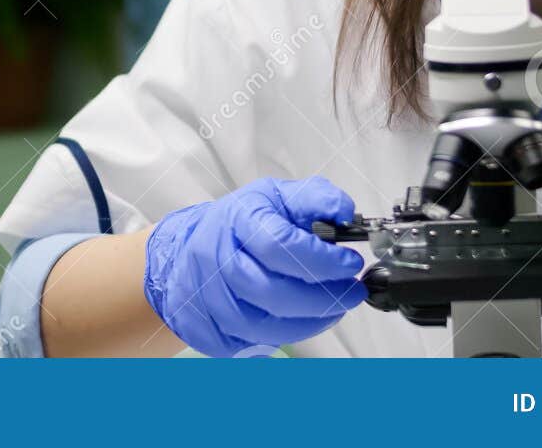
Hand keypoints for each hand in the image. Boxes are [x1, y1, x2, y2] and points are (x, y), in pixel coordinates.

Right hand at [143, 177, 367, 356]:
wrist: (189, 252)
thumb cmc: (240, 225)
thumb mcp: (277, 197)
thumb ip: (315, 200)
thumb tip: (344, 212)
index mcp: (237, 220)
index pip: (280, 245)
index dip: (322, 260)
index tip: (350, 263)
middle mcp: (216, 259)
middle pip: (272, 292)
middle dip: (323, 298)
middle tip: (353, 292)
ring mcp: (209, 299)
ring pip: (264, 326)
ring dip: (311, 322)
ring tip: (334, 307)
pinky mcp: (209, 331)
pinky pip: (253, 345)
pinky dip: (287, 336)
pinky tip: (304, 320)